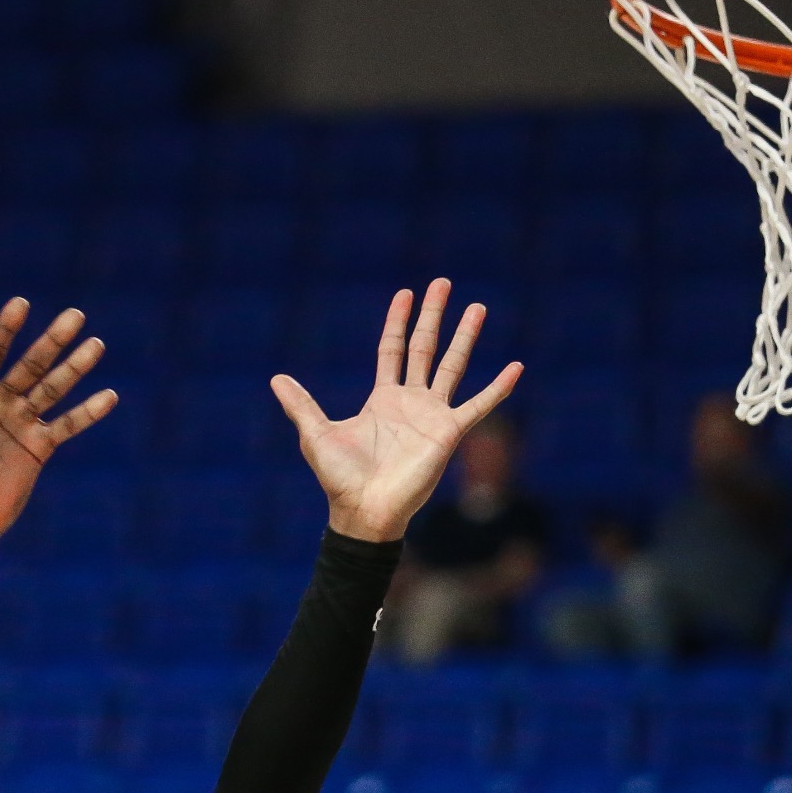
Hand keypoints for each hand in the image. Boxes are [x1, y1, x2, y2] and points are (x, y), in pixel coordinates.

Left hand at [0, 299, 117, 568]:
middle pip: (30, 365)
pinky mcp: (39, 449)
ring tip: (96, 343)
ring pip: (53, 389)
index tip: (21, 303)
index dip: (5, 330)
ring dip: (74, 367)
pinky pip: (67, 426)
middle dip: (51, 340)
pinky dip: (87, 412)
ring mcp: (21, 425)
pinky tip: (108, 396)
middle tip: (75, 313)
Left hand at [271, 280, 522, 542]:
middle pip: (425, 348)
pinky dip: (498, 388)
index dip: (397, 321)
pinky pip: (479, 405)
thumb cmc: (340, 478)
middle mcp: (410, 402)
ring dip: (465, 337)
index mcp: (382, 399)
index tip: (405, 292)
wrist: (363, 510)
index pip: (392, 349)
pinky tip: (516, 367)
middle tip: (443, 282)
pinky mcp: (449, 433)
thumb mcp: (315, 434)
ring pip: (454, 366)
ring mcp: (432, 415)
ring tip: (478, 307)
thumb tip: (276, 378)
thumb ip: (301, 405)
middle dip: (433, 315)